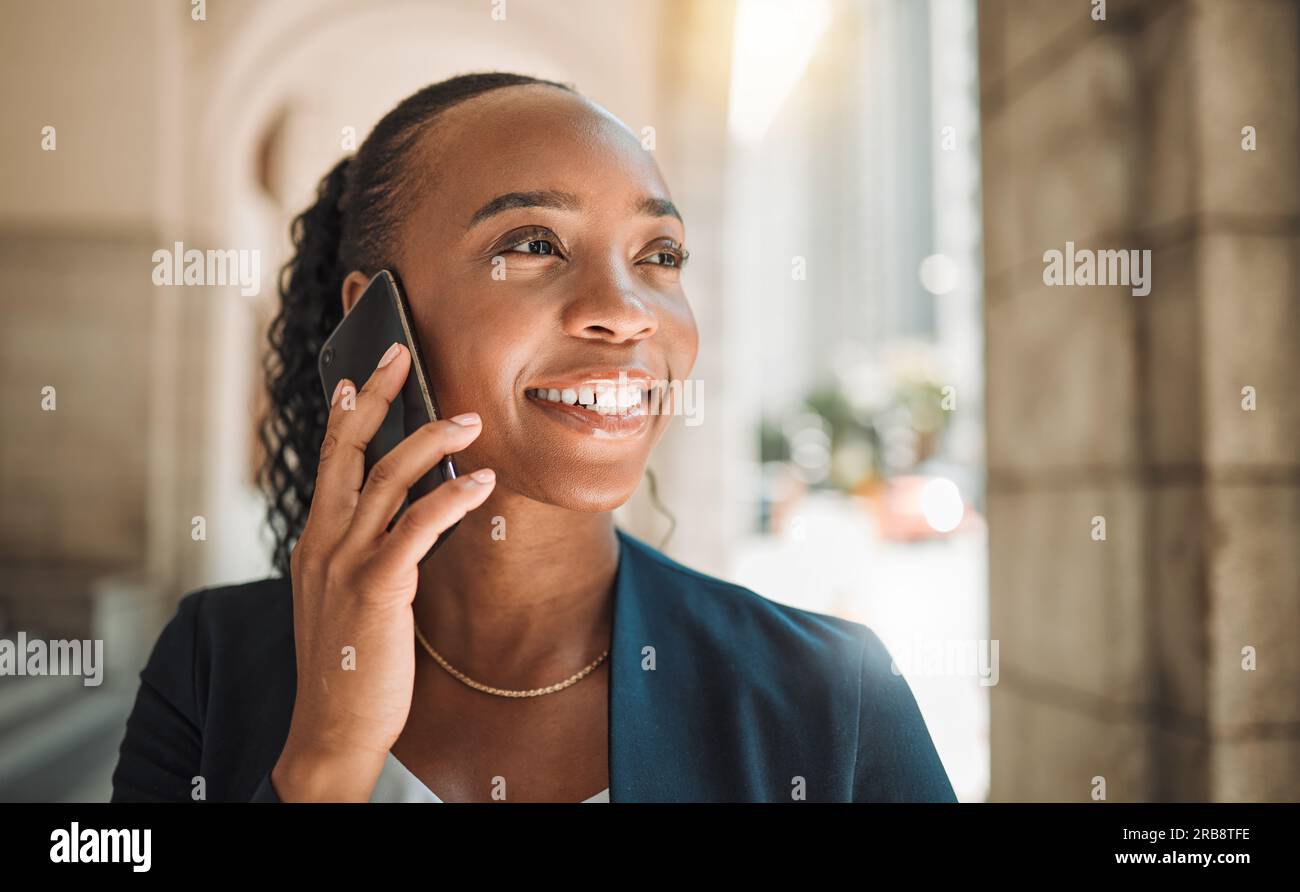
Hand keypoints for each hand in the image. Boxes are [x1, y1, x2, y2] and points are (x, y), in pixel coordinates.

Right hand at [271, 341, 495, 800]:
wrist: (333, 727)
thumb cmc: (351, 662)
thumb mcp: (348, 596)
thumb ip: (367, 552)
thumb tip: (407, 517)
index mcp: (315, 540)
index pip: (329, 460)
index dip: (346, 413)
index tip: (360, 375)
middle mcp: (323, 541)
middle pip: (348, 449)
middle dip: (377, 396)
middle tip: (403, 355)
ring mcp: (345, 563)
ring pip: (386, 478)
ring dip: (431, 441)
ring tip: (472, 421)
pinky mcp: (376, 588)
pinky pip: (416, 527)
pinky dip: (452, 499)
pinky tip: (483, 484)